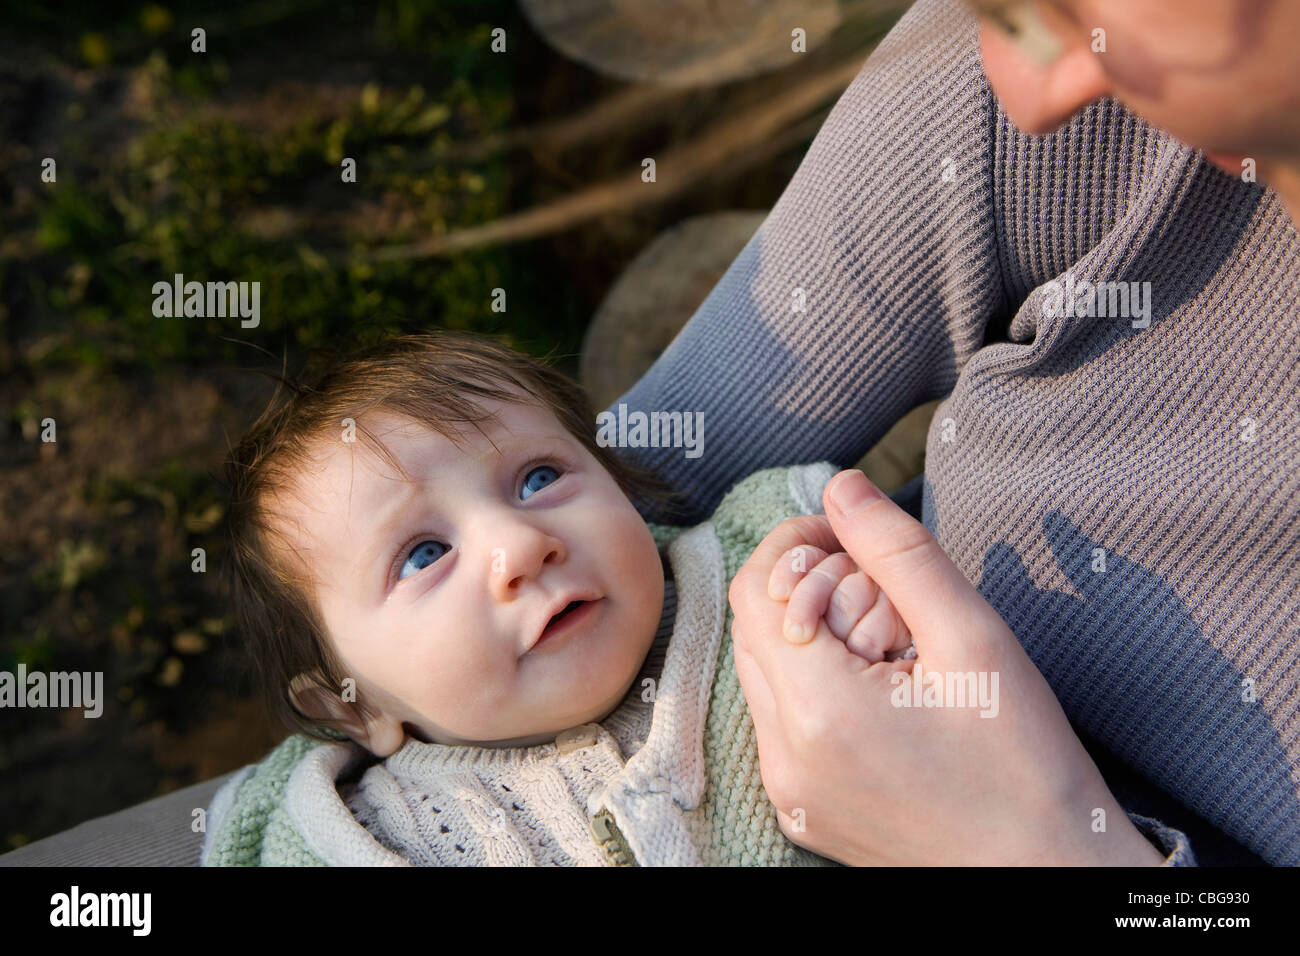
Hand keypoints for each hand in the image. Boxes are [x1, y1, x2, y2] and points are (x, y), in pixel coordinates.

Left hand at [729, 469, 1165, 865]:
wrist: (1048, 875)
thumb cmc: (1026, 764)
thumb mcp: (973, 639)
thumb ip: (898, 553)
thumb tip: (840, 488)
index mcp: (819, 712)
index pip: (757, 591)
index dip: (795, 545)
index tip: (849, 534)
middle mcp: (784, 757)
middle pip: (751, 630)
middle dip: (801, 586)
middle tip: (876, 585)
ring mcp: (789, 791)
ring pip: (761, 675)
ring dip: (806, 636)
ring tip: (886, 639)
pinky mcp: (803, 811)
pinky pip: (779, 723)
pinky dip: (811, 686)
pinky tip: (878, 689)